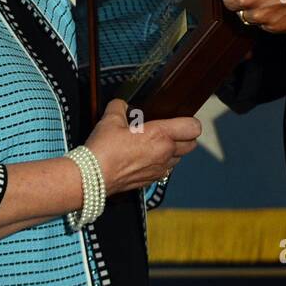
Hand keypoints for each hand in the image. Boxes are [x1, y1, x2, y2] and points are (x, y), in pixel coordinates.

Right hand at [83, 99, 200, 193]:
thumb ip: (120, 106)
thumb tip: (121, 104)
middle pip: (192, 145)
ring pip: (179, 159)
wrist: (92, 177)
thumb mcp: (110, 118)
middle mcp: (165, 153)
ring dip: (173, 151)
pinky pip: (165, 171)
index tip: (180, 118)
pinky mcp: (151, 181)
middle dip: (185, 137)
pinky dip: (161, 164)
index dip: (189, 121)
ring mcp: (160, 170)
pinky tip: (146, 157)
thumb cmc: (103, 149)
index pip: (193, 127)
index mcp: (160, 135)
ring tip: (156, 144)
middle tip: (170, 130)